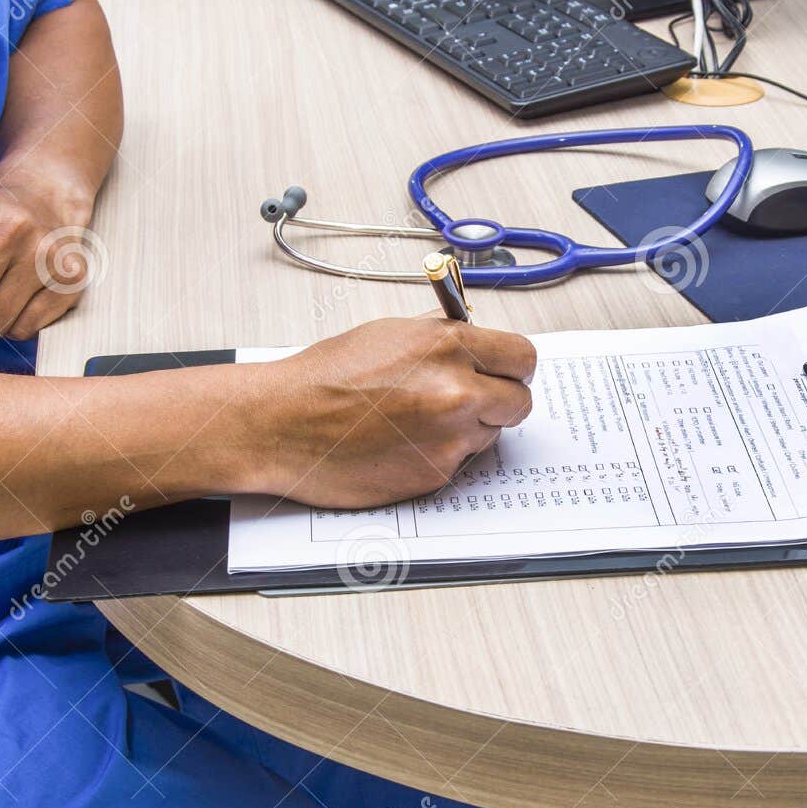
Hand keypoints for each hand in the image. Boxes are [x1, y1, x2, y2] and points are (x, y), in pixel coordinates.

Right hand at [238, 317, 535, 507]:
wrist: (285, 424)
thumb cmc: (326, 378)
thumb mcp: (390, 334)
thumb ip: (443, 337)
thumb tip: (477, 339)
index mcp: (447, 346)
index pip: (522, 357)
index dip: (513, 367)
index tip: (506, 372)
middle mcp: (457, 391)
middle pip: (519, 401)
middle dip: (500, 400)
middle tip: (473, 400)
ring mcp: (450, 437)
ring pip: (490, 433)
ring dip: (469, 428)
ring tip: (420, 420)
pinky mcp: (436, 473)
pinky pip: (460, 461)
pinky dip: (441, 454)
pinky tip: (403, 443)